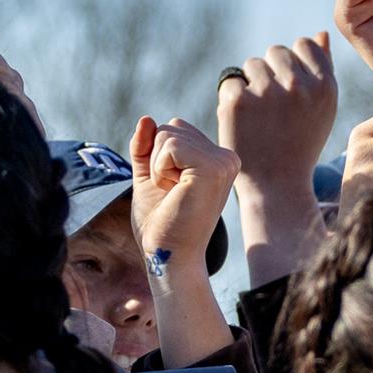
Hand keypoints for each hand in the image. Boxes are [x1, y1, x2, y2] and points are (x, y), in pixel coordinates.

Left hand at [127, 116, 239, 275]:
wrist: (168, 254)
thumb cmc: (161, 221)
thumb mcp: (149, 176)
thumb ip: (146, 147)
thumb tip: (146, 119)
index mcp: (217, 159)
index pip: (175, 128)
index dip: (158, 157)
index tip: (171, 189)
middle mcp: (226, 158)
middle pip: (171, 127)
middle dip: (157, 159)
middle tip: (171, 193)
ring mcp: (223, 162)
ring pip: (168, 134)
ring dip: (158, 167)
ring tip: (174, 194)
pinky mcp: (213, 168)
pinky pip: (171, 145)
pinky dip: (160, 169)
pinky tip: (174, 191)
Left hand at [221, 33, 334, 285]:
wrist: (276, 186)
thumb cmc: (301, 146)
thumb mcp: (322, 110)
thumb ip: (322, 69)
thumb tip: (319, 34)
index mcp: (325, 85)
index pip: (304, 44)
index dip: (293, 65)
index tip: (290, 91)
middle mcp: (298, 85)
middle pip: (275, 52)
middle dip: (271, 74)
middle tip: (273, 110)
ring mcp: (267, 92)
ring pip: (251, 64)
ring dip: (251, 85)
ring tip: (259, 117)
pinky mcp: (238, 101)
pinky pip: (231, 81)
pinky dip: (232, 99)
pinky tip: (243, 123)